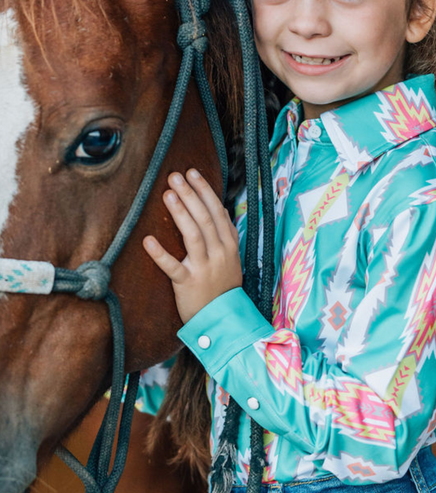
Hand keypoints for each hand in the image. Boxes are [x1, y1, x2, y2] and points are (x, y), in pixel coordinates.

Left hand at [143, 169, 242, 323]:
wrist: (224, 319)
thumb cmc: (224, 287)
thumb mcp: (232, 258)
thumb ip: (227, 234)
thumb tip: (221, 208)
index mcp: (229, 245)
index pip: (217, 211)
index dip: (204, 190)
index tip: (192, 173)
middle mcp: (218, 253)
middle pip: (204, 218)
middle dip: (190, 194)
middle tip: (175, 176)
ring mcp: (204, 268)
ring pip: (193, 236)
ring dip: (180, 213)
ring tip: (167, 194)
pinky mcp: (188, 284)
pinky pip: (173, 267)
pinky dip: (160, 254)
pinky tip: (147, 240)